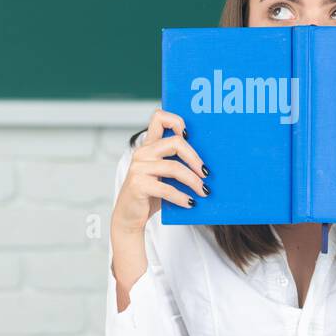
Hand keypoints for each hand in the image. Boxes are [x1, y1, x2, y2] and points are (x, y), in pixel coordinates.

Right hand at [112, 109, 209, 236]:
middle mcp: (142, 152)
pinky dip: (182, 197)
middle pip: (175, 142)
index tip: (190, 136)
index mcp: (149, 146)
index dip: (177, 121)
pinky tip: (190, 203)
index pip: (159, 118)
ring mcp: (139, 168)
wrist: (129, 217)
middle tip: (206, 173)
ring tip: (203, 191)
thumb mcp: (162, 175)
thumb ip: (175, 162)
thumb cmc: (150, 195)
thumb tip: (207, 165)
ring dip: (193, 181)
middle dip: (195, 158)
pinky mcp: (138, 184)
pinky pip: (167, 188)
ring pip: (174, 167)